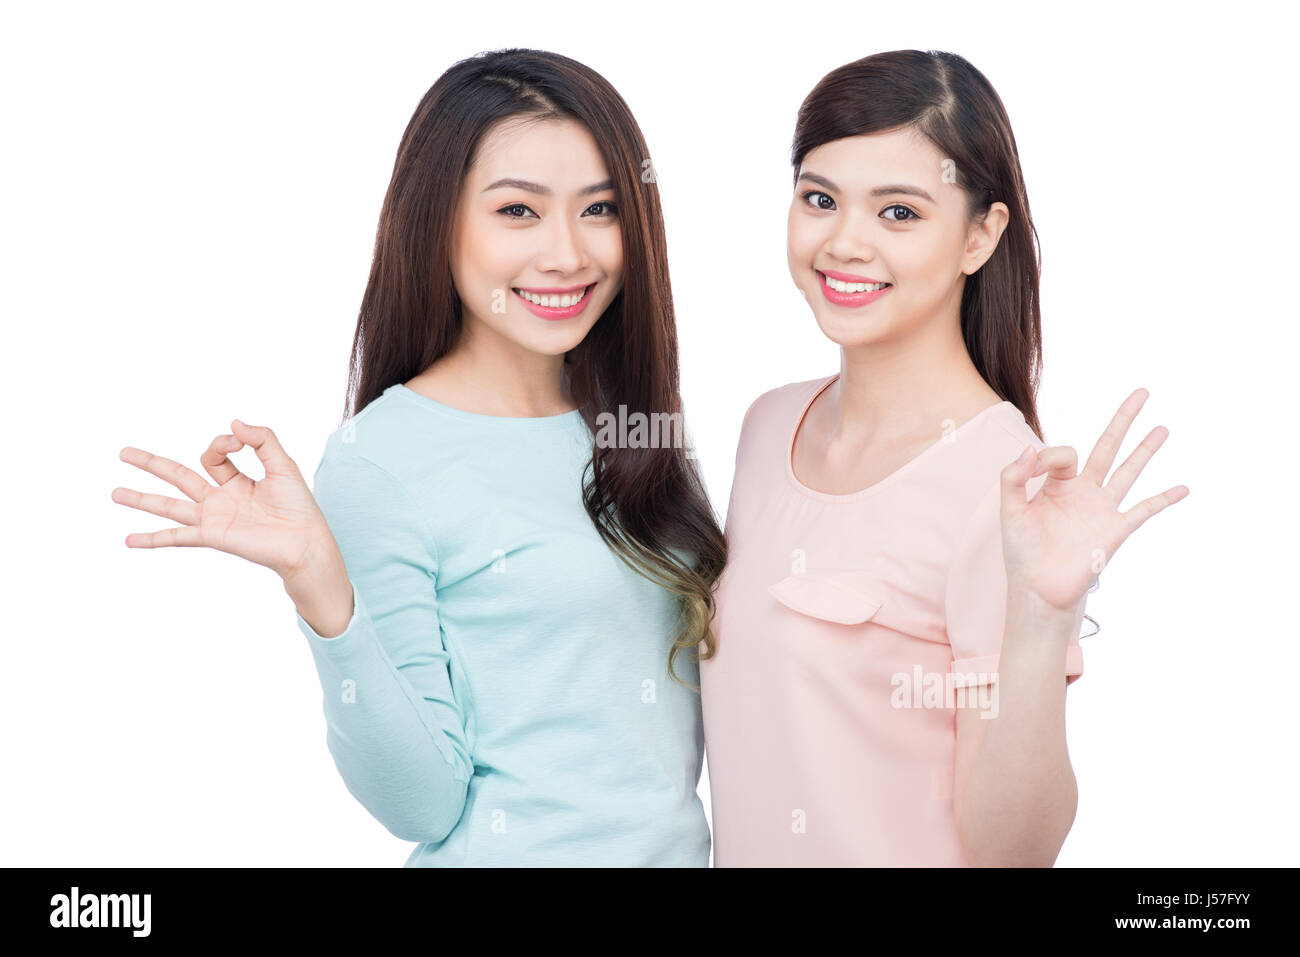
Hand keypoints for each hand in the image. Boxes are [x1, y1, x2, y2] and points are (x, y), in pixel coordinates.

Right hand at [112, 419, 337, 581]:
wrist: (305, 543)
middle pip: (178, 475)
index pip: (213, 455)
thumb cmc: (299, 508)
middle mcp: (220, 499)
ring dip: (141, 499)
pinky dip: (153, 539)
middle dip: (151, 464)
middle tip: (123, 452)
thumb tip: (234, 423)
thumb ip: (262, 440)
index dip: (223, 442)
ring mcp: (213, 518)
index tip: (239, 440)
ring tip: (114, 493)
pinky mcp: (212, 536)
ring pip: (170, 505)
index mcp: (237, 481)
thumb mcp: (283, 465)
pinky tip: (129, 540)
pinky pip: (177, 537)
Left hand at [999, 389, 1188, 611]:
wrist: (1037, 588)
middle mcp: (1084, 491)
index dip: (1048, 456)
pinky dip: (1163, 499)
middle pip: (1108, 447)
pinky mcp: (1115, 530)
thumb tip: (1029, 450)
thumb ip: (1012, 477)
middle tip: (1142, 392)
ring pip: (1128, 471)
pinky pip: (1144, 510)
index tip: (1033, 467)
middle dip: (1123, 420)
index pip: (1064, 453)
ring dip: (1146, 449)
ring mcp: (1102, 509)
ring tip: (1163, 428)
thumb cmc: (1022, 551)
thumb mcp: (1009, 510)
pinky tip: (1184, 488)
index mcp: (1057, 484)